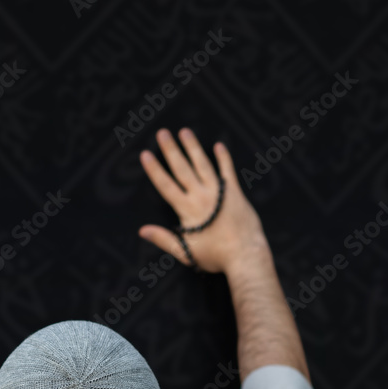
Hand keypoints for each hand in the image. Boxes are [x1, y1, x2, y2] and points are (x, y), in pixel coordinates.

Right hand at [138, 128, 268, 274]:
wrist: (245, 256)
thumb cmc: (215, 256)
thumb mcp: (186, 252)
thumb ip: (164, 239)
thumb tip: (142, 231)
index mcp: (187, 210)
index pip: (166, 185)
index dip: (155, 170)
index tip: (145, 154)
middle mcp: (201, 196)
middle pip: (182, 169)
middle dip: (171, 150)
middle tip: (162, 133)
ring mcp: (219, 193)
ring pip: (203, 165)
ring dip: (193, 148)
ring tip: (185, 131)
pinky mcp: (235, 193)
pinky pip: (228, 171)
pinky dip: (223, 158)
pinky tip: (219, 146)